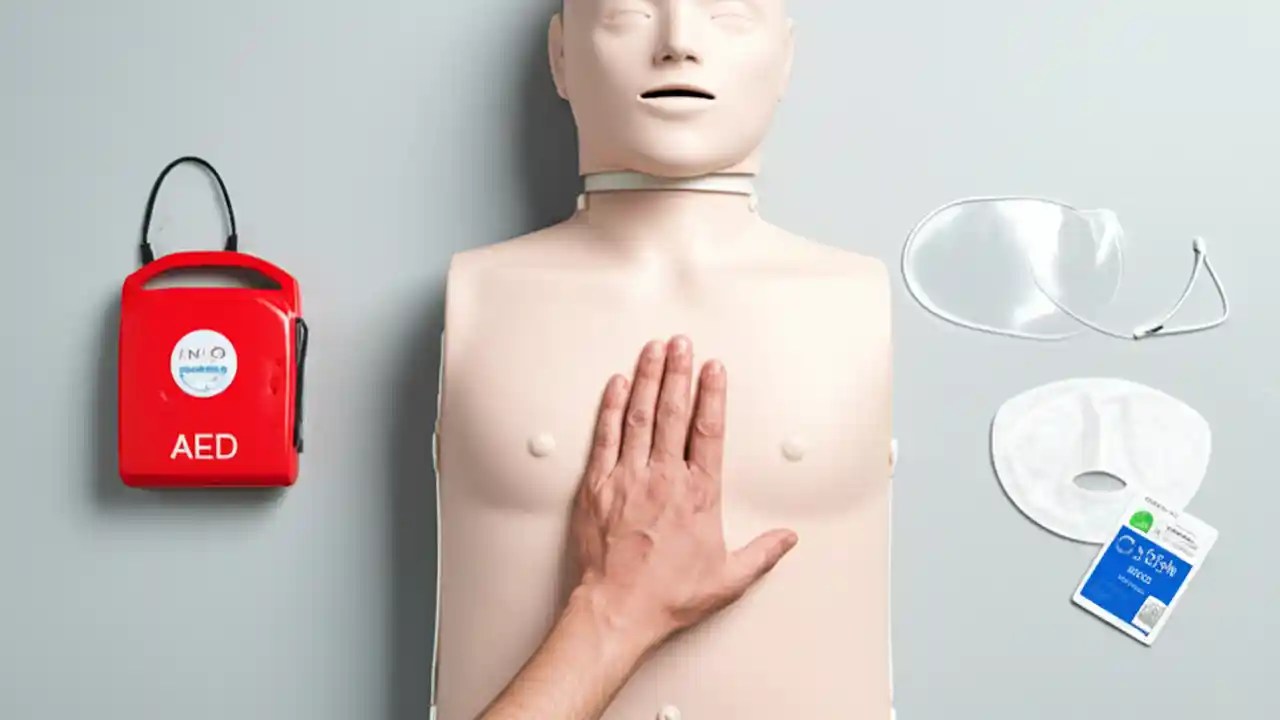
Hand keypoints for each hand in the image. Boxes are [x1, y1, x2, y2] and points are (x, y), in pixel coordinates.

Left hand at [569, 335, 799, 645]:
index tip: (715, 368)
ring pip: (639, 416)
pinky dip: (611, 408)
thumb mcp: (727, 578)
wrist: (617, 610)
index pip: (708, 431)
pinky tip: (617, 384)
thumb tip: (787, 538)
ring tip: (653, 350)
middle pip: (673, 412)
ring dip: (648, 378)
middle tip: (681, 343)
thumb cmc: (667, 596)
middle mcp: (663, 478)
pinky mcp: (598, 486)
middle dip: (679, 372)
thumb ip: (762, 553)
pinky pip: (605, 437)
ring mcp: (628, 478)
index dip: (713, 394)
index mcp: (698, 494)